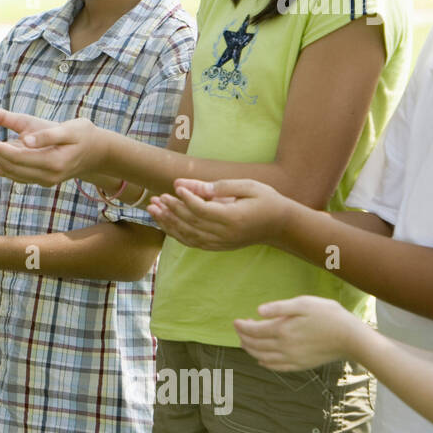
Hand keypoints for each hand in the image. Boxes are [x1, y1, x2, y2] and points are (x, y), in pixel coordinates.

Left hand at [0, 107, 104, 186]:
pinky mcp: (34, 177)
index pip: (17, 158)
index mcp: (52, 164)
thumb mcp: (68, 128)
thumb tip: (23, 139)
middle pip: (4, 167)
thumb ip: (44, 133)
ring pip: (3, 172)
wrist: (99, 153)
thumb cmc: (85, 135)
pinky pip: (8, 172)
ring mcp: (39, 180)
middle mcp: (43, 177)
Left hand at [146, 177, 289, 250]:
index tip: (175, 187)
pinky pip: (192, 242)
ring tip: (152, 208)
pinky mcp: (218, 246)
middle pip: (191, 223)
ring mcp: (221, 243)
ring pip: (188, 235)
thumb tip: (190, 186)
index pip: (203, 210)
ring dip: (168, 222)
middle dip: (171, 210)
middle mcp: (225, 234)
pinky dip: (176, 233)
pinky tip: (164, 222)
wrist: (280, 225)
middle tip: (156, 197)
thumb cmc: (266, 200)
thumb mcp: (247, 186)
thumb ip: (219, 187)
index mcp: (234, 218)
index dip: (187, 199)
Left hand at [234, 295, 368, 370]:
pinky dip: (264, 363)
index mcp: (282, 330)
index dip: (241, 326)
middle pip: (255, 345)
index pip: (253, 330)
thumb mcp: (304, 303)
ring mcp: (292, 358)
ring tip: (245, 342)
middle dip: (243, 337)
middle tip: (239, 330)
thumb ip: (279, 308)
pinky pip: (276, 367)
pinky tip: (261, 359)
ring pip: (262, 357)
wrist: (351, 338)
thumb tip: (258, 311)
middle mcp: (284, 347)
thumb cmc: (329, 316)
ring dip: (250, 350)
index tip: (235, 321)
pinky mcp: (300, 365)